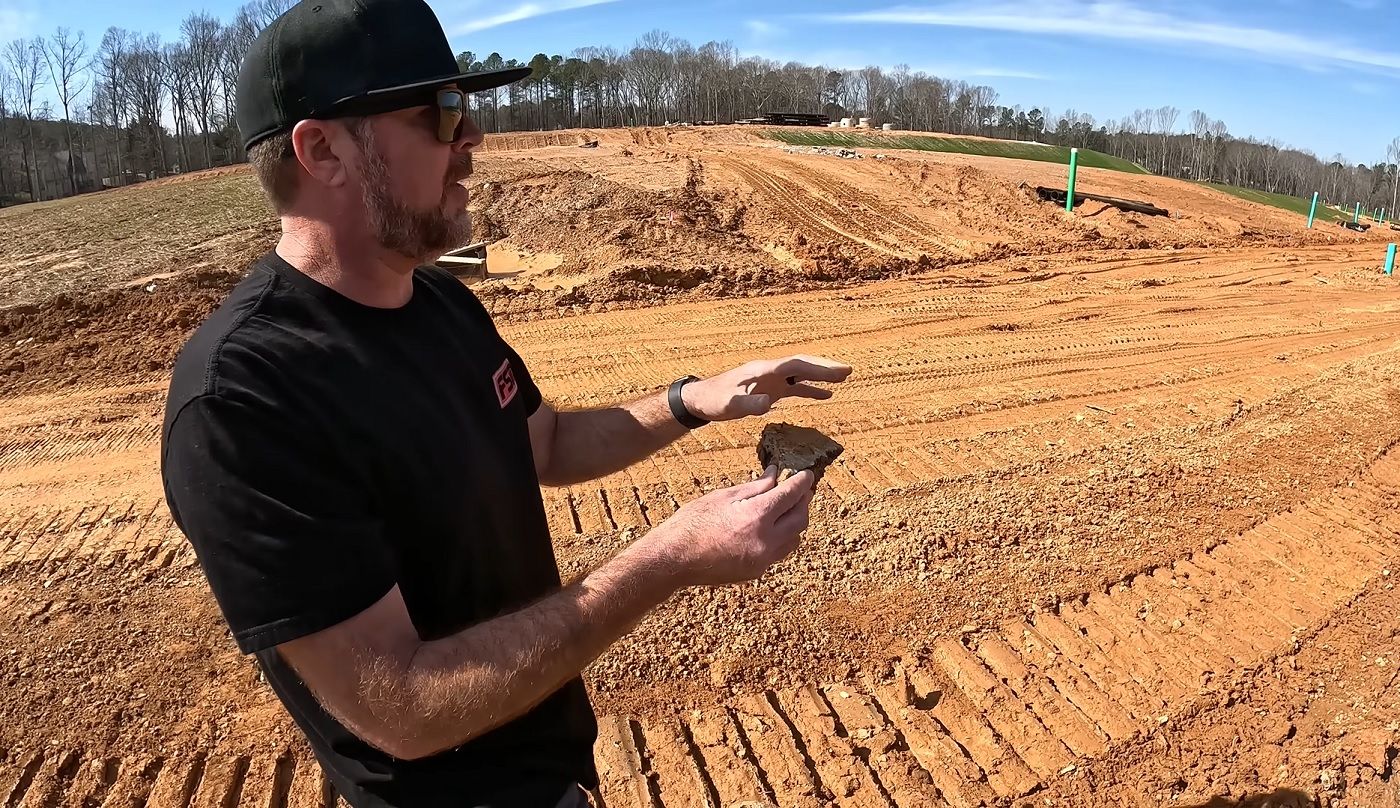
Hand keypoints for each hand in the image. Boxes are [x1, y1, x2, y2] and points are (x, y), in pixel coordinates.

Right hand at [639, 466, 814, 587]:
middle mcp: (765, 540)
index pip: (791, 495)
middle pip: (800, 520)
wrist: (674, 559)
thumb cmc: (693, 522)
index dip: (802, 482)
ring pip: (793, 539)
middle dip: (803, 503)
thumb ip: (754, 487)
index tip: (807, 474)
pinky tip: (767, 528)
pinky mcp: (756, 572)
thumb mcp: (723, 496)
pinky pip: (778, 552)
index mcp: (756, 516)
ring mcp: (762, 559)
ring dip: (794, 523)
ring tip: (785, 509)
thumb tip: (774, 475)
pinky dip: (779, 538)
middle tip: (800, 491)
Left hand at [682, 355, 852, 420]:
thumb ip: (747, 404)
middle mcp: (770, 372)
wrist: (700, 399)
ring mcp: (771, 380)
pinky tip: (825, 395)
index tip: (837, 372)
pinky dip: (810, 390)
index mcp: (763, 370)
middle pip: (802, 366)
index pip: (795, 365)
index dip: (817, 368)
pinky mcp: (769, 390)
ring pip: (800, 374)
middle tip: (848, 371)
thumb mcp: (727, 405)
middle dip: (825, 368)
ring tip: (843, 378)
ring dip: (821, 376)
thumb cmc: (713, 400)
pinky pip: (794, 387)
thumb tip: (768, 404)